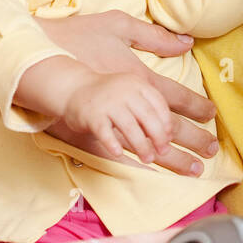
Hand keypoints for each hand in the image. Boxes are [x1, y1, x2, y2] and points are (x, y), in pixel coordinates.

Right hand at [38, 10, 218, 175]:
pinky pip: (111, 142)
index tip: (211, 116)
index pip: (173, 96)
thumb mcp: (118, 25)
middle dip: (190, 140)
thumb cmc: (80, 36)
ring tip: (164, 159)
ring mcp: (109, 108)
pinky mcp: (91, 119)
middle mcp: (127, 94)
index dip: (195, 108)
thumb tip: (185, 41)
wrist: (42, 51)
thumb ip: (153, 36)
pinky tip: (131, 160)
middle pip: (165, 123)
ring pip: (140, 137)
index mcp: (138, 75)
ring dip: (155, 151)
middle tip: (208, 152)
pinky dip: (121, 152)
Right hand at [59, 63, 173, 163]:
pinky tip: (119, 154)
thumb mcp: (130, 92)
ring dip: (141, 145)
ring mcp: (107, 102)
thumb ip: (147, 106)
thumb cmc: (108, 96)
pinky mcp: (92, 115)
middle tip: (163, 151)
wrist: (74, 88)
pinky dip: (113, 145)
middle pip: (148, 116)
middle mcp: (124, 91)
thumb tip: (168, 134)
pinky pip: (105, 133)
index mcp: (136, 84)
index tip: (168, 137)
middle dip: (158, 136)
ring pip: (129, 127)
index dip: (166, 122)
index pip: (158, 103)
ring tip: (147, 158)